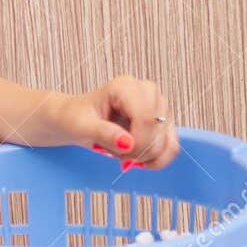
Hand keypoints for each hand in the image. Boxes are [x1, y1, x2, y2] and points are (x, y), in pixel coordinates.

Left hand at [52, 75, 178, 169]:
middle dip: (140, 152)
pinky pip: (171, 147)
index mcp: (126, 87)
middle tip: (118, 157)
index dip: (137, 143)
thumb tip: (127, 143)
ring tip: (124, 156)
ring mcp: (159, 106)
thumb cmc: (75, 118)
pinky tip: (137, 160)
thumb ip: (103, 133)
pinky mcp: (164, 122)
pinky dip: (157, 160)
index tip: (121, 157)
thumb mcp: (80, 126)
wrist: (76, 119)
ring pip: (168, 142)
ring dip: (147, 158)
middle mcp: (147, 91)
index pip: (145, 118)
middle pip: (158, 130)